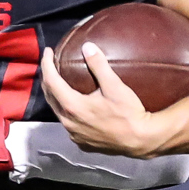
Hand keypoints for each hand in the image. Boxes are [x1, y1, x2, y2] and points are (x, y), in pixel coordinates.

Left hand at [39, 43, 170, 157]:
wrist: (141, 141)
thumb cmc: (129, 113)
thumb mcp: (114, 86)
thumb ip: (99, 65)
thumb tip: (87, 46)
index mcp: (73, 106)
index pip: (51, 81)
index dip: (47, 64)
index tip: (48, 52)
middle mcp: (68, 122)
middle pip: (50, 97)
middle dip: (48, 78)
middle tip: (51, 64)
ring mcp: (74, 135)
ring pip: (58, 112)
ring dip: (56, 96)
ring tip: (60, 82)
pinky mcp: (81, 143)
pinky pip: (68, 124)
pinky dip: (67, 111)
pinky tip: (75, 106)